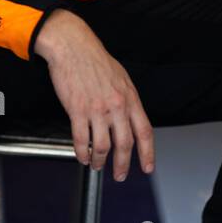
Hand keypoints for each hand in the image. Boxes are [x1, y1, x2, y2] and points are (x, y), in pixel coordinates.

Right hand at [33, 9, 154, 179]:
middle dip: (123, 164)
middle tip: (120, 175)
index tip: (147, 167)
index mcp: (130, 98)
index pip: (144, 132)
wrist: (73, 46)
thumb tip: (130, 118)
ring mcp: (97, 109)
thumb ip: (127, 99)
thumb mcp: (121, 78)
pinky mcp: (77, 110)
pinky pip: (81, 139)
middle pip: (125, 144)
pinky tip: (82, 156)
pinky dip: (82, 152)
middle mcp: (116, 106)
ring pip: (102, 145)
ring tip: (97, 166)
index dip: (148, 153)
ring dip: (100, 161)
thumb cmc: (95, 59)